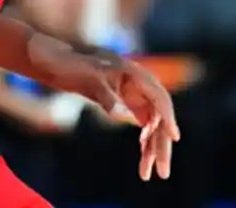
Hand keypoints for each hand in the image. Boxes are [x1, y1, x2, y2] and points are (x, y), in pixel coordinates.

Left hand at [53, 51, 180, 181]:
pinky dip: (144, 141)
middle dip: (162, 144)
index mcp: (137, 75)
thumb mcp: (90, 82)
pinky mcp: (129, 102)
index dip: (168, 118)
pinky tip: (143, 157)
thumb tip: (124, 116)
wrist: (62, 62)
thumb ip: (108, 99)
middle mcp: (141, 85)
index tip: (174, 137)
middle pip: (159, 116)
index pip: (160, 99)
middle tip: (163, 172)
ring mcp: (136, 94)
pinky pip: (144, 124)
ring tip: (147, 173)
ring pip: (152, 124)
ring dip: (152, 148)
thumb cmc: (75, 68)